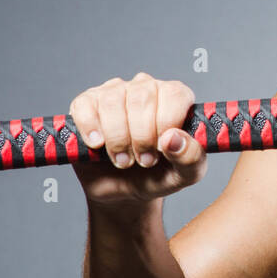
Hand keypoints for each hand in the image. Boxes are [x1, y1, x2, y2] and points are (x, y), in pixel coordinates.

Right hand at [68, 73, 206, 205]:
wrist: (124, 189)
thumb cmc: (157, 175)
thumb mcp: (184, 174)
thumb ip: (190, 157)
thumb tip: (173, 138)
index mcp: (175, 98)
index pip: (174, 95)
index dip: (166, 124)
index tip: (161, 149)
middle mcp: (146, 88)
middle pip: (142, 98)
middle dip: (142, 137)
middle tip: (143, 160)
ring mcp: (115, 92)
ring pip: (113, 102)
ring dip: (117, 138)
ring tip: (123, 159)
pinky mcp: (87, 103)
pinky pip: (85, 106)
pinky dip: (91, 128)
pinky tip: (98, 145)